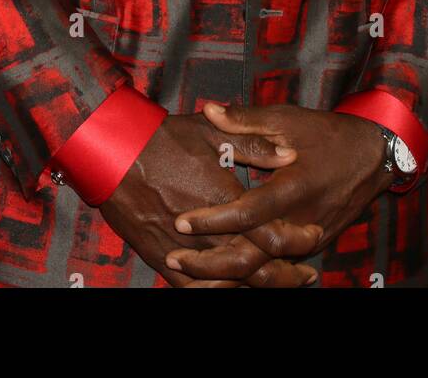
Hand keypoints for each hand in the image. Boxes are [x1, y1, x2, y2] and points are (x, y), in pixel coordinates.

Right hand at [99, 111, 322, 287]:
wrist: (113, 152)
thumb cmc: (163, 138)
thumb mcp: (211, 133)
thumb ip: (253, 145)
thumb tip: (289, 153)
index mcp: (224, 199)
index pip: (270, 233)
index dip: (296, 239)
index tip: (313, 234)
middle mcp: (207, 231)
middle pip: (256, 268)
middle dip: (286, 274)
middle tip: (306, 273)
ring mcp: (184, 249)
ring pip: (229, 284)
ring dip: (258, 288)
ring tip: (281, 286)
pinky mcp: (163, 258)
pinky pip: (195, 289)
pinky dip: (219, 294)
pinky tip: (235, 291)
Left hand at [164, 102, 392, 283]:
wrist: (375, 156)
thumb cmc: (329, 133)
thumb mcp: (288, 119)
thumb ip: (246, 120)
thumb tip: (208, 109)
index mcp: (294, 188)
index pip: (247, 214)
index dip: (211, 220)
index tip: (180, 221)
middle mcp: (302, 222)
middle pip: (252, 258)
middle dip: (211, 264)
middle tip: (174, 257)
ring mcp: (310, 239)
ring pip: (264, 271)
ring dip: (226, 275)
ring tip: (190, 272)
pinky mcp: (315, 246)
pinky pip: (277, 268)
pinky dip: (250, 274)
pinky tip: (223, 273)